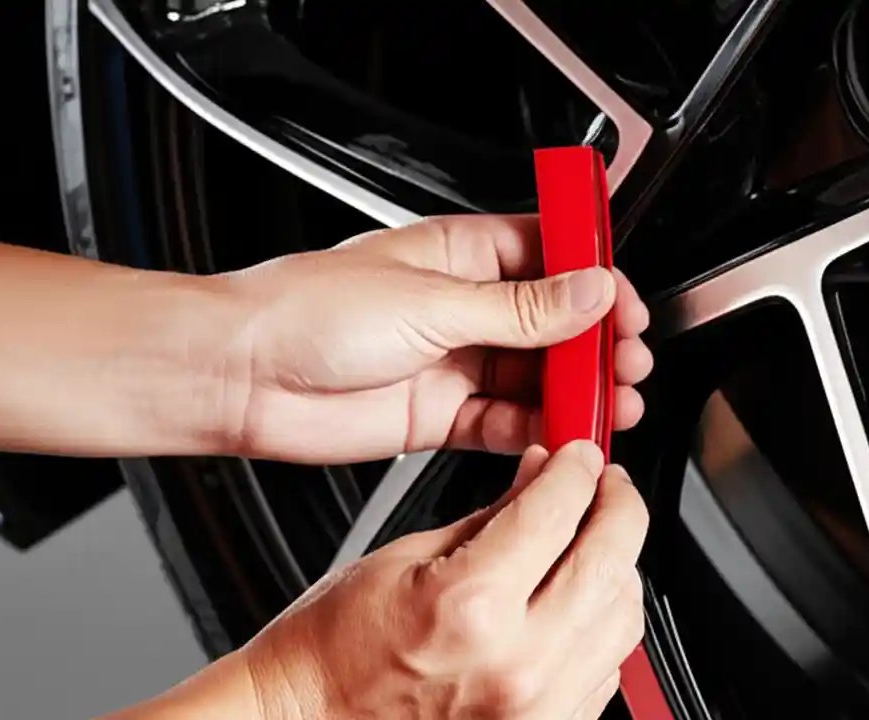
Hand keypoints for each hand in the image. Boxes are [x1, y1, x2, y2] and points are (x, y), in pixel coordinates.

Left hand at [214, 214, 651, 463]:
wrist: (242, 378)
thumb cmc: (306, 312)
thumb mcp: (430, 302)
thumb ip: (520, 308)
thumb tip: (589, 291)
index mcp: (460, 254)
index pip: (550, 254)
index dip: (595, 279)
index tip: (625, 306)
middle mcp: (462, 306)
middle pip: (553, 322)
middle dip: (594, 344)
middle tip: (626, 362)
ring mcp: (452, 361)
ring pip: (535, 376)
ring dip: (574, 391)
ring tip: (610, 404)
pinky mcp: (440, 413)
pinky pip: (505, 422)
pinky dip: (537, 430)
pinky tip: (562, 433)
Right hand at [238, 441, 648, 718]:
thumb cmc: (335, 651)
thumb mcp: (404, 557)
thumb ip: (490, 516)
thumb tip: (541, 475)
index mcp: (471, 608)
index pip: (557, 512)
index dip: (577, 468)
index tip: (579, 455)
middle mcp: (516, 666)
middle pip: (612, 563)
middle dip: (620, 507)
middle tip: (606, 485)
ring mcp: (539, 711)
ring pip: (624, 618)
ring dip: (618, 567)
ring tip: (592, 541)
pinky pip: (607, 667)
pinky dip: (601, 624)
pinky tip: (574, 600)